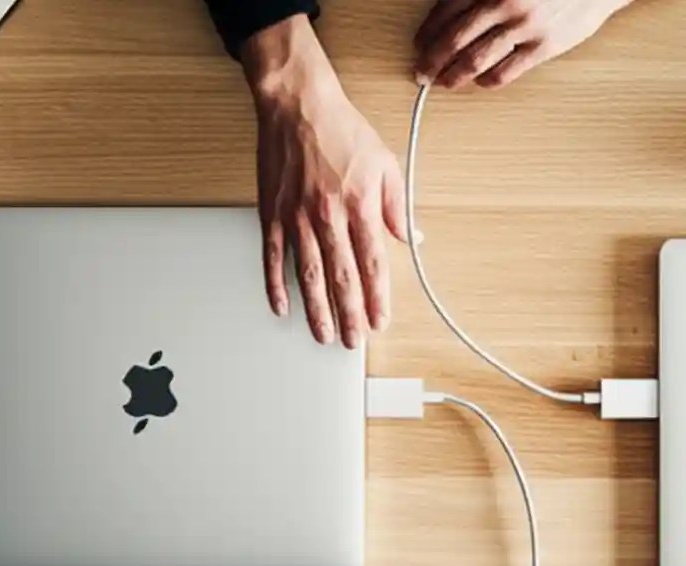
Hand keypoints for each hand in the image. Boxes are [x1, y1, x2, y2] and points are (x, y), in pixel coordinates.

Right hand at [243, 16, 406, 348]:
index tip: (380, 320)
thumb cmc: (342, 131)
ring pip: (308, 275)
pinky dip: (276, 284)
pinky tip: (282, 306)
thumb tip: (412, 238)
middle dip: (349, 315)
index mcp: (359, 206)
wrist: (298, 104)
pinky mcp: (272, 213)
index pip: (372, 264)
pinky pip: (272, 257)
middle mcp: (327, 216)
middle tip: (353, 342)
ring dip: (316, 310)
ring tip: (323, 335)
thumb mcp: (386, 164)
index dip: (377, 298)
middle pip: (340, 278)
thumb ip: (398, 206)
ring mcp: (296, 217)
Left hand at [414, 0, 630, 89]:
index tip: (419, 45)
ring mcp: (523, 27)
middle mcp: (503, 3)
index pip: (445, 11)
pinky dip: (488, 80)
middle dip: (431, 60)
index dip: (427, 33)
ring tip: (444, 83)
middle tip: (421, 72)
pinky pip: (506, 72)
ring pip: (475, 59)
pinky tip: (480, 82)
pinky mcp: (543, 47)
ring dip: (453, 76)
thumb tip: (450, 10)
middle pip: (454, 40)